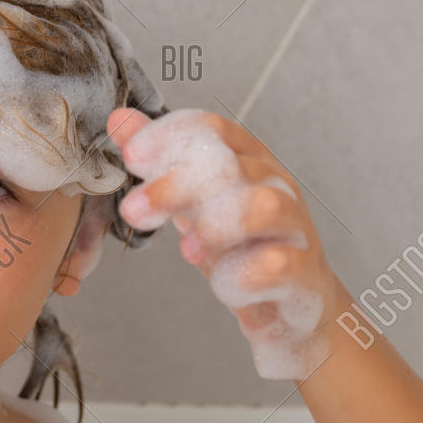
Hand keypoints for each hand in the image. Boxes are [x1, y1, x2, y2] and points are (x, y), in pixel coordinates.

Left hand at [106, 106, 345, 377]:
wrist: (288, 302)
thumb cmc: (240, 244)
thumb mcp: (193, 200)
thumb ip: (161, 162)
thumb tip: (119, 120)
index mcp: (247, 160)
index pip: (213, 129)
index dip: (170, 137)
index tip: (131, 156)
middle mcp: (275, 184)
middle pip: (230, 167)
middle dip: (175, 186)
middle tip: (134, 210)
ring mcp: (294, 225)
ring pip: (264, 206)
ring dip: (216, 226)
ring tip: (187, 252)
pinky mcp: (303, 270)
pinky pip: (277, 264)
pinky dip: (244, 274)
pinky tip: (222, 282)